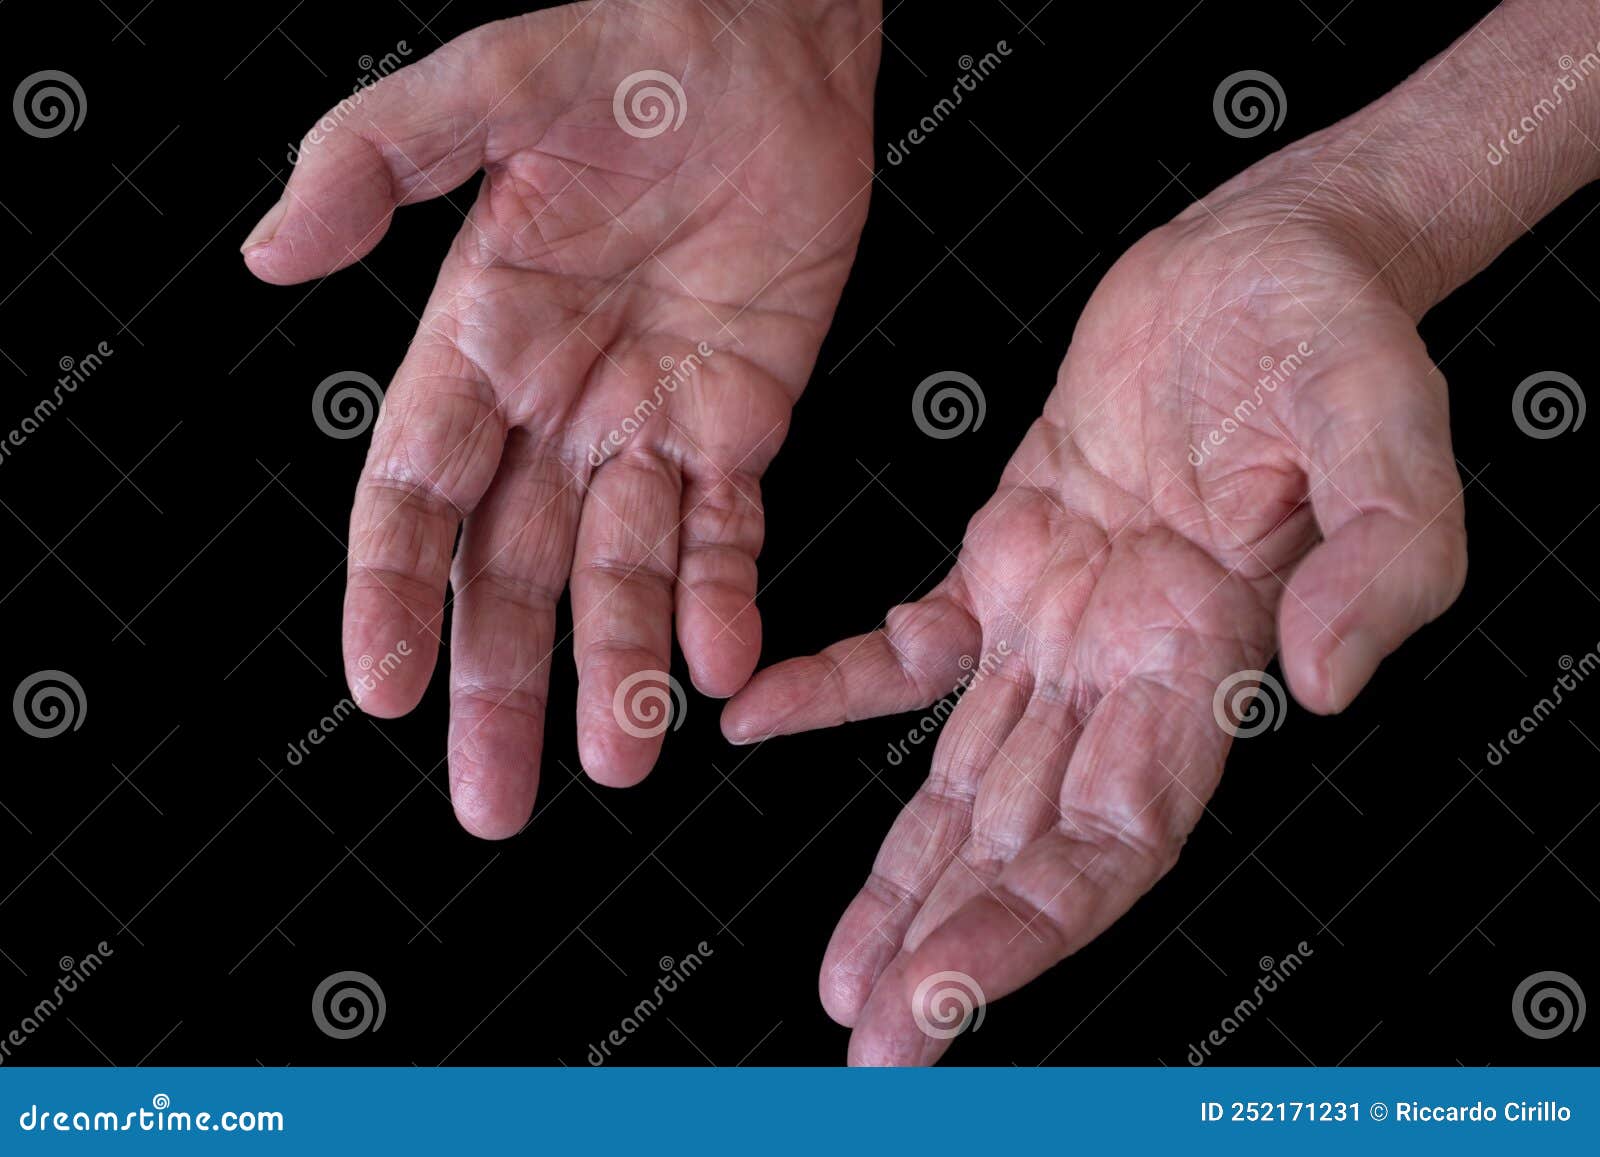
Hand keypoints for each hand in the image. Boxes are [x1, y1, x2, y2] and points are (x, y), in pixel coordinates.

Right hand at [242, 1, 880, 836]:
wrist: (769, 47)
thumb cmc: (626, 52)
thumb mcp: (486, 91)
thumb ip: (372, 163)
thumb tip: (268, 255)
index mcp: (475, 342)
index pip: (415, 496)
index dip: (395, 595)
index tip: (383, 690)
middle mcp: (554, 405)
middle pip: (512, 572)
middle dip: (499, 684)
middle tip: (489, 800)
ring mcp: (649, 421)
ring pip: (621, 575)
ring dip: (616, 671)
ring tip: (617, 764)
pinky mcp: (740, 421)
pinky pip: (726, 532)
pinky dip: (721, 601)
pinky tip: (716, 671)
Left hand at [723, 154, 1467, 1061]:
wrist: (1264, 261)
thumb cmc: (1332, 337)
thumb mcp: (1390, 434)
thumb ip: (1381, 568)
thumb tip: (1317, 690)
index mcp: (1211, 663)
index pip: (1115, 841)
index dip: (1029, 929)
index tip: (940, 998)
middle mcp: (1128, 670)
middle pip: (1029, 841)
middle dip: (949, 941)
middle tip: (873, 1033)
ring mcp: (1062, 622)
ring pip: (967, 777)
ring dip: (902, 871)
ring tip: (843, 967)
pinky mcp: (1010, 557)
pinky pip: (913, 649)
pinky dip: (839, 688)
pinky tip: (767, 725)